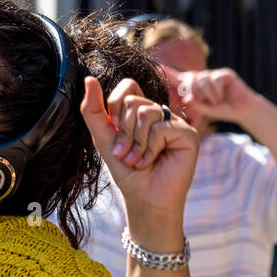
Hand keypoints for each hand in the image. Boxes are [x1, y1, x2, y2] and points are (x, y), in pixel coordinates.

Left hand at [81, 76, 197, 228]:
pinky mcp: (188, 133)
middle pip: (134, 102)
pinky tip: (151, 162)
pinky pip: (160, 128)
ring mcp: (174, 122)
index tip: (114, 129)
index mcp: (141, 111)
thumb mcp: (103, 138)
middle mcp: (159, 113)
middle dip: (123, 132)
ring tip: (137, 160)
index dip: (116, 106)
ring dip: (135, 142)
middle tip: (125, 154)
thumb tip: (89, 79)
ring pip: (146, 113)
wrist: (144, 198)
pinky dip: (149, 148)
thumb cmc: (126, 171)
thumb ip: (93, 110)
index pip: (127, 87)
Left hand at [173, 68, 256, 126]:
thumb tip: (186, 99)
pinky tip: (221, 97)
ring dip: (207, 93)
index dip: (169, 73)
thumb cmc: (223, 110)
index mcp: (195, 86)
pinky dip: (216, 90)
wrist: (243, 110)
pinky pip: (215, 78)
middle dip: (193, 90)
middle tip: (202, 101)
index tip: (159, 68)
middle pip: (190, 76)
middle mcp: (203, 78)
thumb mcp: (207, 110)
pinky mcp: (225, 73)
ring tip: (215, 102)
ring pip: (202, 78)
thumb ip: (197, 105)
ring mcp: (213, 74)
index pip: (180, 78)